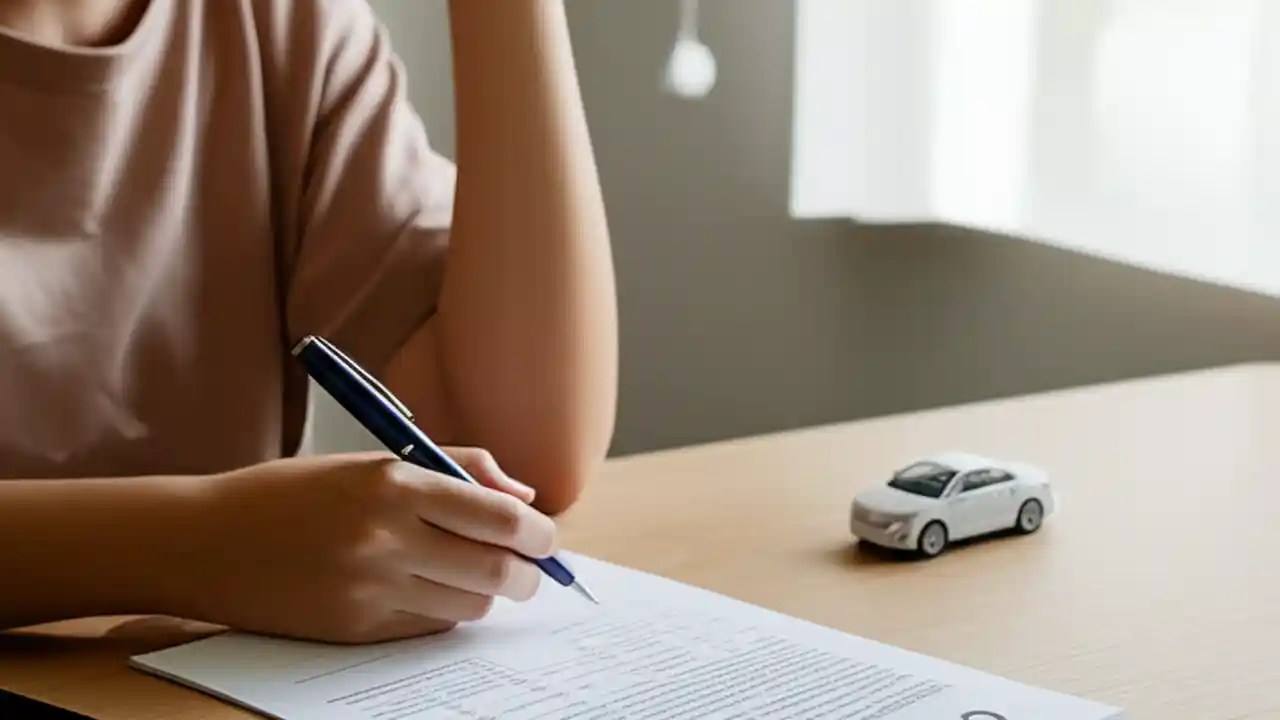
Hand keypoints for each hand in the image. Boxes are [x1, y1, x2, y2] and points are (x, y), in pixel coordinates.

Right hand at [176, 449, 555, 643]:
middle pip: (496, 570)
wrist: (205, 542)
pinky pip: (430, 627)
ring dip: (487, 593)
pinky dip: (446, 611)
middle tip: (531, 569)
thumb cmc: (294, 493)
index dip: (537, 532)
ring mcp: (369, 589)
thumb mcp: (373, 459)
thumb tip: (523, 496)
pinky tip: (430, 591)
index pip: (498, 517)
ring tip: (475, 576)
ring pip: (469, 605)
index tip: (545, 536)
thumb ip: (457, 468)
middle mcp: (385, 537)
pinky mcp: (355, 629)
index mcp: (393, 482)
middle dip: (528, 573)